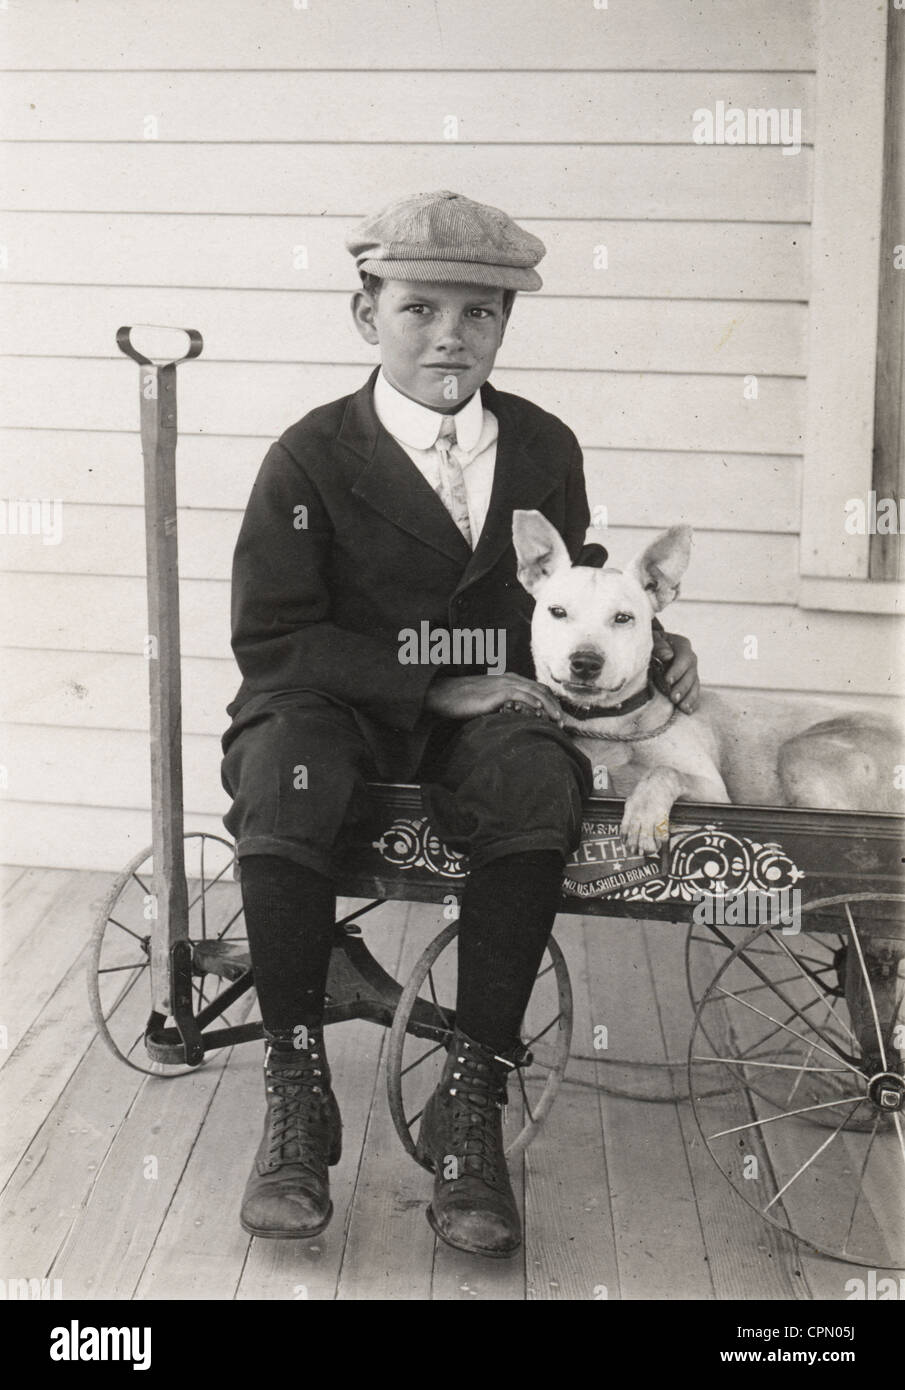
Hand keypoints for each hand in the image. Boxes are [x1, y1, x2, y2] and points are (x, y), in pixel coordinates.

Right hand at [424, 673, 563, 723]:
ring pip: (535, 692)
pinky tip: (540, 713)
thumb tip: (515, 717)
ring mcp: (504, 684)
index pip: (537, 688)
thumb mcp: (487, 700)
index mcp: (508, 679)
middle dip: (554, 705)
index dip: (550, 701)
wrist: (444, 695)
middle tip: (562, 722)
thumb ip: (502, 704)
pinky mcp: (497, 692)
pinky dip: (533, 703)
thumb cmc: (462, 700)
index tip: (557, 717)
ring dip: (549, 707)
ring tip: (557, 721)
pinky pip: (521, 696)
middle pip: (541, 689)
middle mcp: (509, 679)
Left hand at [652, 630, 699, 713]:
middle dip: (683, 687)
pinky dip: (692, 702)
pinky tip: (688, 710)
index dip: (677, 670)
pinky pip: (694, 692)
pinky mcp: (689, 683)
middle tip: (673, 698)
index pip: (684, 658)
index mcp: (682, 645)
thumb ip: (658, 645)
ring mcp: (691, 672)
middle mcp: (690, 659)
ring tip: (683, 708)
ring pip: (694, 685)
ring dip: (689, 697)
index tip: (668, 681)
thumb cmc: (650, 644)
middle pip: (691, 673)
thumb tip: (668, 655)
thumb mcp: (652, 640)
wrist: (651, 650)